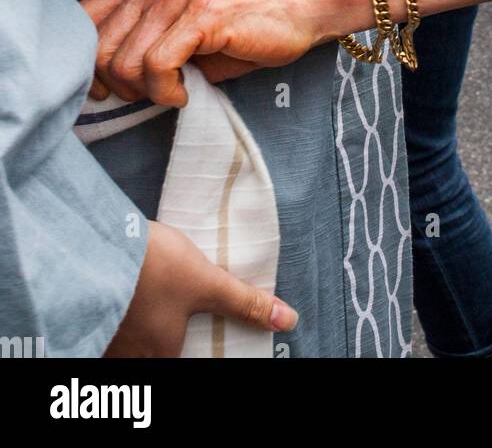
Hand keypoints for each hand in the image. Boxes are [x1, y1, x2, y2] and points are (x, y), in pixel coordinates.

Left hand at [83, 0, 322, 106]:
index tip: (105, 91)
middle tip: (151, 95)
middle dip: (117, 86)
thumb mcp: (182, 36)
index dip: (83, 65)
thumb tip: (102, 86)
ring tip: (176, 92)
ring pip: (125, 62)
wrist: (300, 10)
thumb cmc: (243, 30)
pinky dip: (167, 92)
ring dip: (147, 93)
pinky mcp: (202, 14)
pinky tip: (186, 93)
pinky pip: (158, 66)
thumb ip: (143, 48)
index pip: (84, 20)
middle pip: (97, 49)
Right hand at [105, 220, 296, 356]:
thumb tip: (287, 319)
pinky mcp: (90, 319)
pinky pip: (113, 328)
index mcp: (160, 355)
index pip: (181, 363)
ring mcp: (106, 341)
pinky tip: (132, 297)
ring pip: (130, 345)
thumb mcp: (206, 281)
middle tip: (177, 323)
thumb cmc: (152, 267)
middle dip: (164, 343)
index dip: (191, 352)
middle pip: (153, 356)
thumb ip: (244, 302)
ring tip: (156, 306)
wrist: (95, 242)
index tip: (194, 339)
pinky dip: (125, 318)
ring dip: (142, 331)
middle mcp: (130, 357)